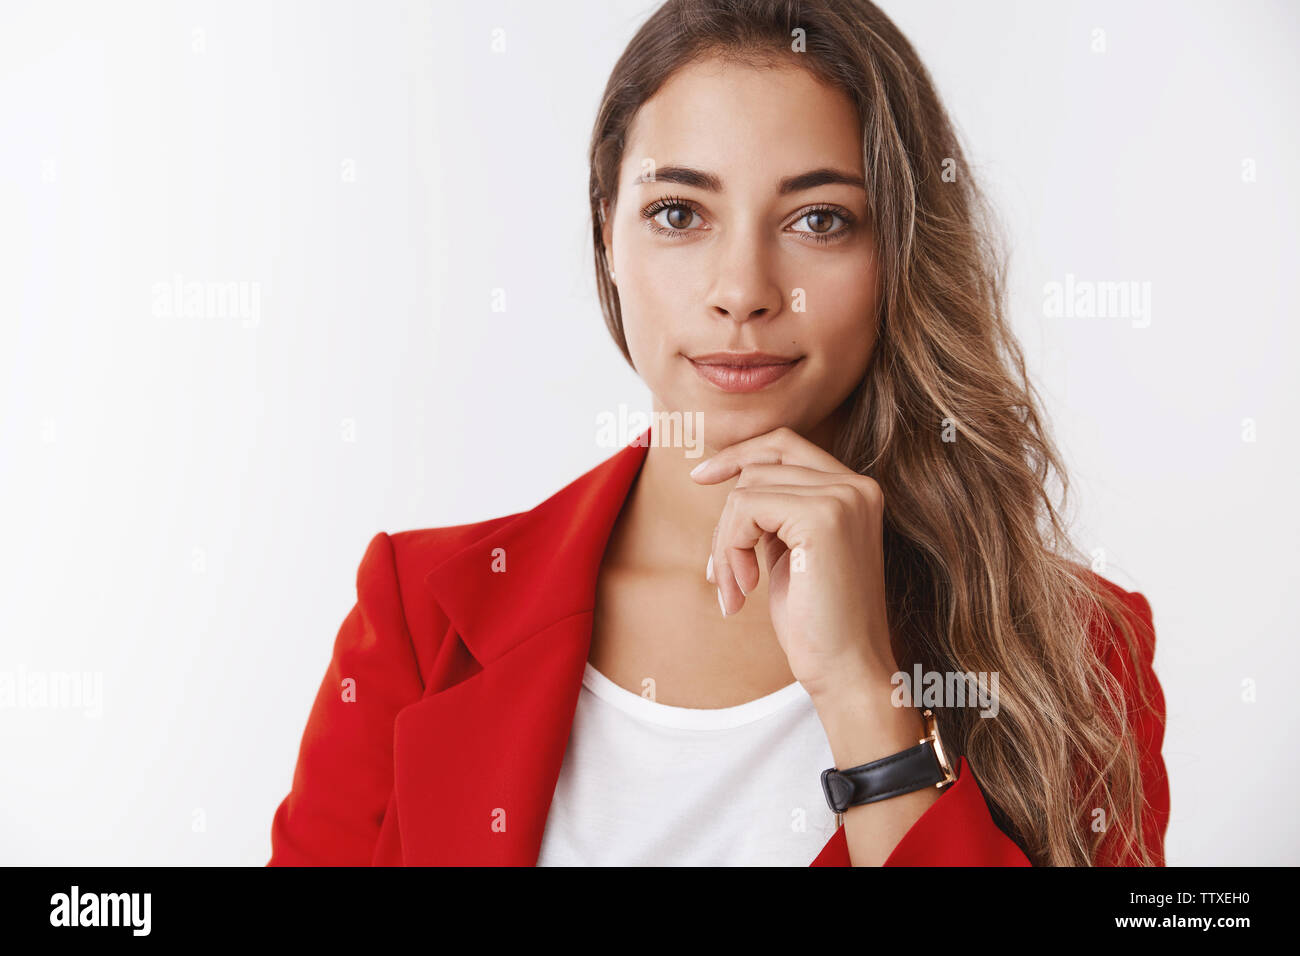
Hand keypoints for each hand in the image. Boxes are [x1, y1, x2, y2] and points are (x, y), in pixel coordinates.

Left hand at [690, 425, 898, 702]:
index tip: (701, 477)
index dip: (739, 455)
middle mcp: (856, 486)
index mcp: (855, 490)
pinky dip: (730, 549)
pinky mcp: (822, 518)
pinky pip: (744, 509)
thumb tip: (727, 478)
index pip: (784, 445)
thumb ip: (775, 512)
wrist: (847, 670)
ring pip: (746, 490)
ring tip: (736, 590)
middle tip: (720, 573)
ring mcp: (842, 498)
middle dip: (727, 519)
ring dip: (726, 544)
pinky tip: (746, 589)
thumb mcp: (791, 552)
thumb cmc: (816, 622)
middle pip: (759, 466)